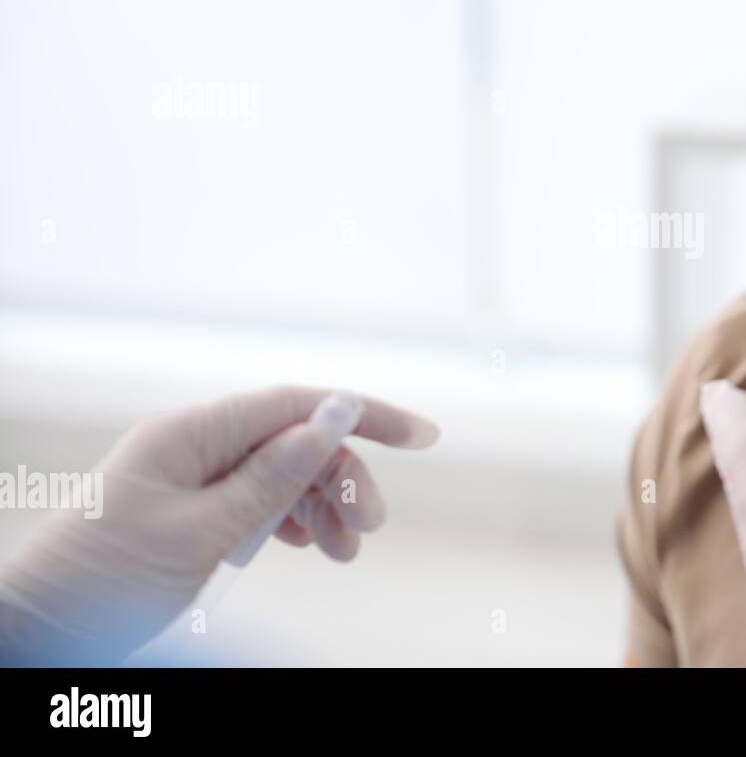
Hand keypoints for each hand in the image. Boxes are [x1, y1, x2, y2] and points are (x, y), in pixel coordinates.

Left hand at [0, 385, 438, 663]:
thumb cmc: (107, 580)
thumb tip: (332, 421)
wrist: (37, 626)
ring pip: (283, 474)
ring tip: (342, 555)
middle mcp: (196, 443)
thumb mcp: (200, 532)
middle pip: (297, 442)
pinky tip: (307, 546)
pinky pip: (258, 500)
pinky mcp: (190, 507)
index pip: (298, 405)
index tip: (423, 436)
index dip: (365, 416)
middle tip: (369, 531)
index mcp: (193, 433)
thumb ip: (271, 476)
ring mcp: (193, 475)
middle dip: (343, 480)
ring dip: (321, 508)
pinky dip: (291, 522)